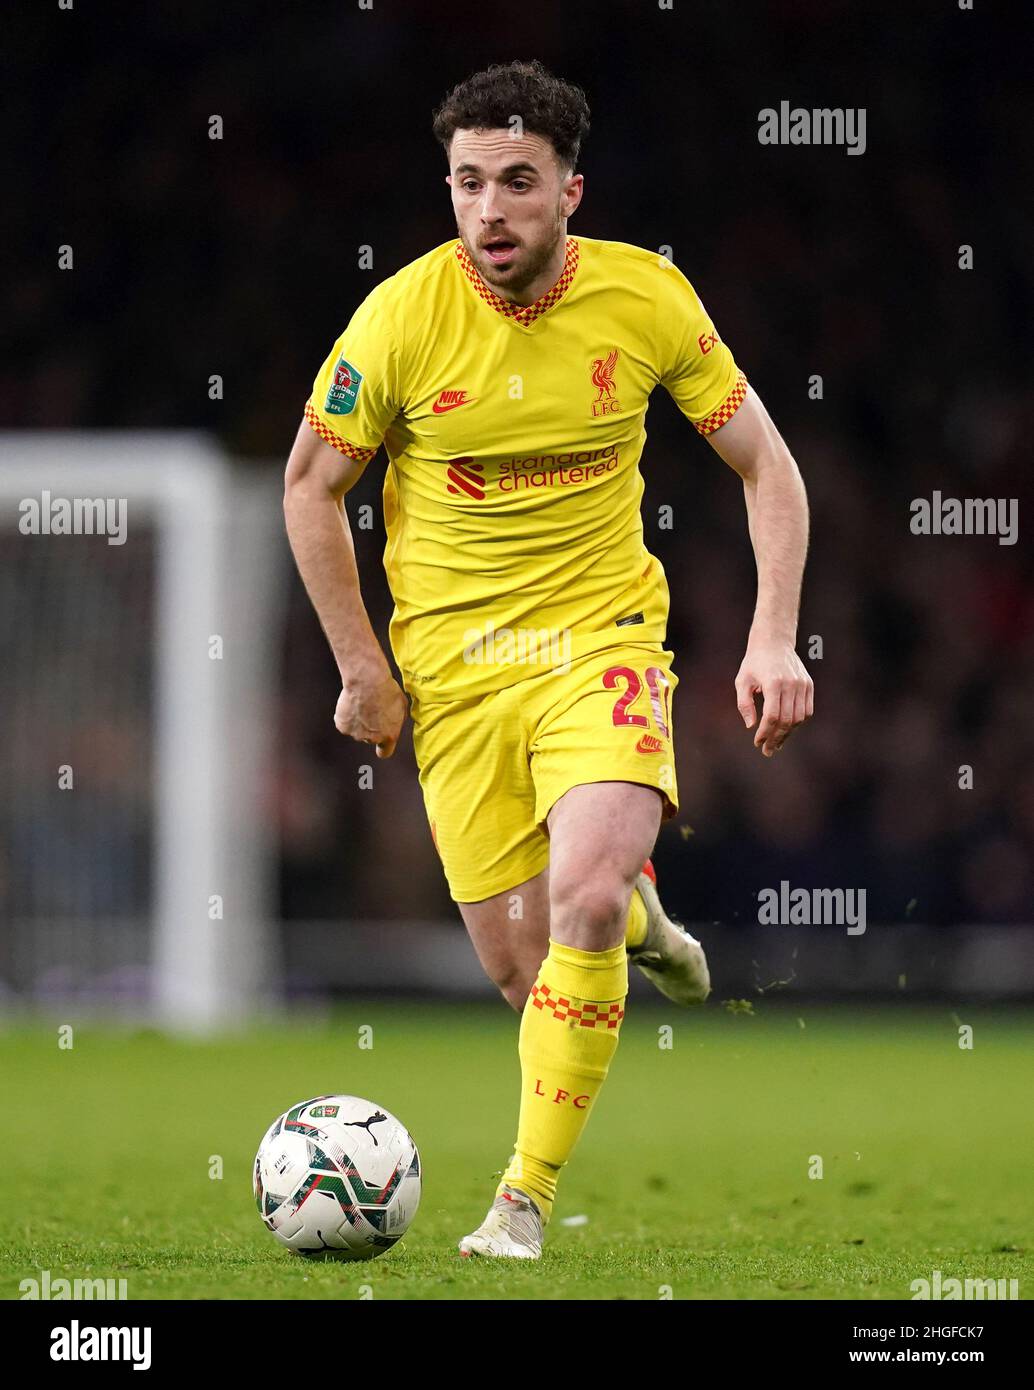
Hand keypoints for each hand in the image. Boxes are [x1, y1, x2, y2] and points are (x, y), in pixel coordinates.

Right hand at [334, 667, 407, 758]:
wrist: (367, 682)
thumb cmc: (386, 690)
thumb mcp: (402, 705)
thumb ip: (398, 719)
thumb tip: (396, 719)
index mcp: (390, 735)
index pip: (385, 752)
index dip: (383, 747)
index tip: (381, 742)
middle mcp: (373, 739)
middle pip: (369, 738)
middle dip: (370, 727)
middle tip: (371, 710)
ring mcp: (356, 734)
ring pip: (356, 730)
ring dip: (358, 721)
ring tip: (362, 703)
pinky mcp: (343, 727)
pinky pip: (344, 723)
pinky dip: (345, 715)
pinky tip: (351, 703)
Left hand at [735, 639, 812, 756]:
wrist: (774, 642)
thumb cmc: (754, 663)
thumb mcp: (742, 681)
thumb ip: (744, 703)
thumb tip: (751, 725)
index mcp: (773, 682)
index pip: (772, 716)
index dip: (764, 732)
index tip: (757, 742)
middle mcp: (791, 684)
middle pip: (786, 720)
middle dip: (776, 738)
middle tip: (767, 750)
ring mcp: (803, 685)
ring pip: (798, 718)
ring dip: (788, 734)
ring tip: (776, 743)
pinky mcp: (809, 685)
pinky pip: (807, 711)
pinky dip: (798, 723)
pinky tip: (787, 730)